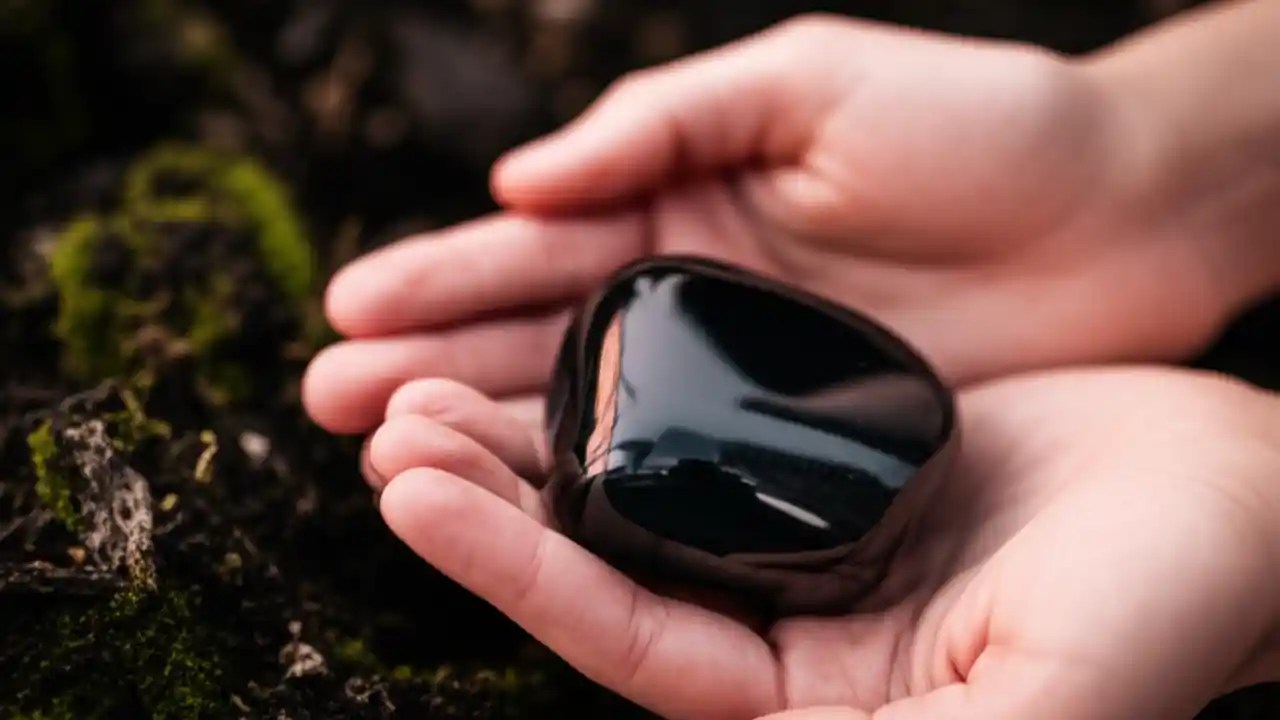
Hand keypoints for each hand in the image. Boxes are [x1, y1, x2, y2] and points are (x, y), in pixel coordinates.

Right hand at [303, 14, 1254, 434]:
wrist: (1120, 208)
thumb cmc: (976, 123)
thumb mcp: (808, 80)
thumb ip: (662, 122)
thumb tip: (520, 181)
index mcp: (683, 198)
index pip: (536, 245)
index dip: (438, 277)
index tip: (346, 312)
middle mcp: (693, 294)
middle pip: (538, 338)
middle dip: (430, 367)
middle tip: (334, 406)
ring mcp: (738, 376)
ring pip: (590, 415)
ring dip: (487, 436)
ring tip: (392, 460)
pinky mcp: (795, 444)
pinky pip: (681, 474)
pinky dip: (603, 494)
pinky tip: (531, 514)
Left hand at [368, 366, 1279, 719]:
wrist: (1235, 497)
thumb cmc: (1166, 612)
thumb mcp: (1044, 708)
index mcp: (803, 703)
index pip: (621, 637)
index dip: (511, 569)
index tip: (414, 490)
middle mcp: (780, 627)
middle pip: (598, 561)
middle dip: (485, 496)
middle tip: (388, 418)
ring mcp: (794, 537)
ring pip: (631, 486)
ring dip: (532, 431)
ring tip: (431, 375)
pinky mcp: (818, 460)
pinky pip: (695, 420)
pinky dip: (622, 386)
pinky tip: (567, 341)